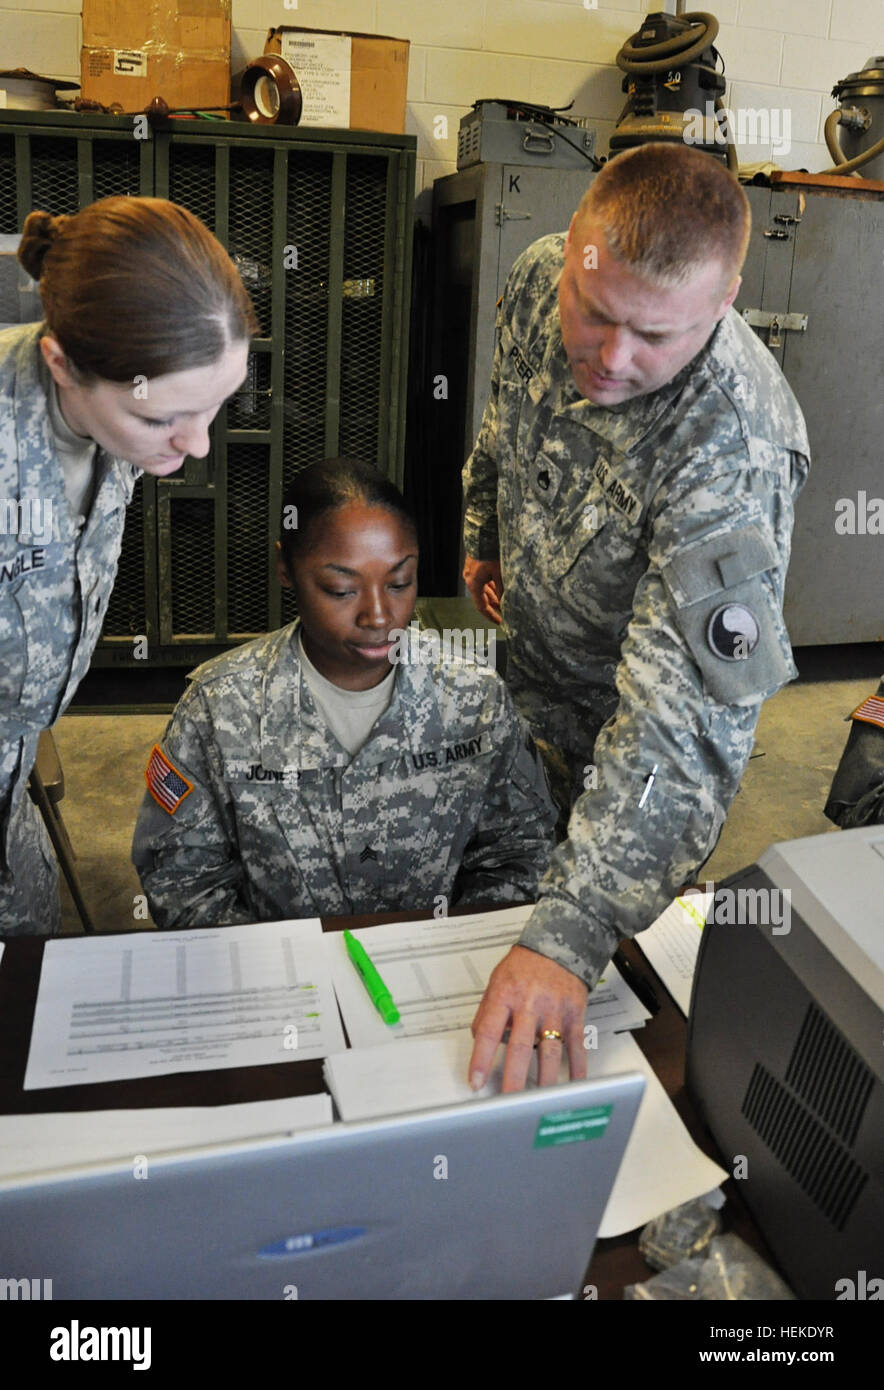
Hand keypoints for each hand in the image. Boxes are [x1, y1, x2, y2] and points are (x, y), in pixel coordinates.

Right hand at [463, 555, 502, 624]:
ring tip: (504, 599)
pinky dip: (490, 585)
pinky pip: (482, 579)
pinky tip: (499, 585)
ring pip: (482, 588)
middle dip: (494, 605)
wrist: (483, 532)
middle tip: (506, 611)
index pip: (481, 606)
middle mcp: (470, 579)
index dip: (491, 616)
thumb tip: (505, 603)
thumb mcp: (500, 573)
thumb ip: (502, 589)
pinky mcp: (474, 564)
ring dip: (493, 595)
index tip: (500, 622)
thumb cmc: (491, 552)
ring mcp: (470, 571)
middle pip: (482, 597)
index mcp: (474, 584)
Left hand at [469, 945, 588, 1092]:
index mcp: (505, 995)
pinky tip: (574, 1084)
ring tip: (540, 1102)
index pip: (489, 1031)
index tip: (476, 1081)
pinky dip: (577, 1067)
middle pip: (521, 1046)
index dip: (481, 1059)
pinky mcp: (575, 1014)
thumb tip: (480, 1041)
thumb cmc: (524, 965)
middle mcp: (530, 1003)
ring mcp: (555, 1010)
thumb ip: (488, 1012)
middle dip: (514, 1078)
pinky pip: (577, 1045)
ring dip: (545, 1079)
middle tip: (509, 1102)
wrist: (558, 944)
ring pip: (550, 1050)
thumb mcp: (496, 982)